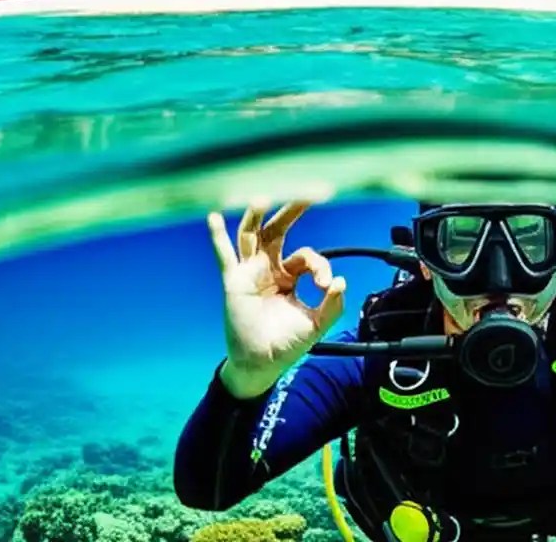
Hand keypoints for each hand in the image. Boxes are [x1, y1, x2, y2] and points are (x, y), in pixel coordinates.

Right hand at [207, 199, 346, 398]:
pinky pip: (224, 256)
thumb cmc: (287, 343)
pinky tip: (214, 217)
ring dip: (256, 216)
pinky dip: (218, 237)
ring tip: (261, 197)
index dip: (319, 266)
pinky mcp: (234, 281)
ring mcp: (250, 272)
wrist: (262, 364)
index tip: (325, 286)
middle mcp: (269, 268)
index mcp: (289, 275)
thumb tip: (340, 281)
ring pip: (252, 236)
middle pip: (279, 231)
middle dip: (292, 211)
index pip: (306, 256)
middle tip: (309, 192)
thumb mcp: (317, 323)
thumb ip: (332, 304)